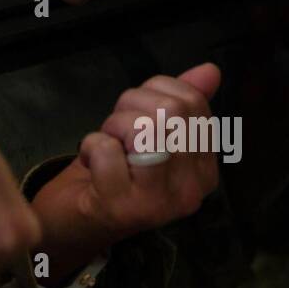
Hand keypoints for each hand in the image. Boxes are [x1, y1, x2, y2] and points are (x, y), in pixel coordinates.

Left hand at [31, 63, 221, 282]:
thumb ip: (180, 101)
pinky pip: (109, 151)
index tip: (136, 112)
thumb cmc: (114, 171)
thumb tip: (211, 70)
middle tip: (116, 130)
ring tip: (106, 144)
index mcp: (205, 166)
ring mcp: (162, 202)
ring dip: (113, 126)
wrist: (77, 217)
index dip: (154, 92)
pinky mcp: (127, 209)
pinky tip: (91, 161)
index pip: (193, 102)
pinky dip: (91, 144)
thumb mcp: (148, 130)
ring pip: (146, 128)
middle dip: (130, 106)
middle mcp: (193, 188)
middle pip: (171, 111)